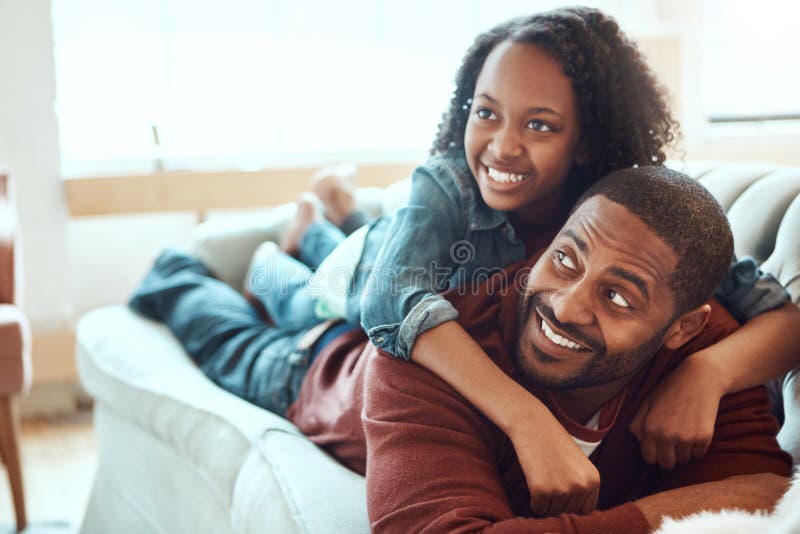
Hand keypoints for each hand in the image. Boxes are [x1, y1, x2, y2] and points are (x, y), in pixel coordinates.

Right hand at [508, 416, 599, 515]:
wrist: (532, 424)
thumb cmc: (553, 441)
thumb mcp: (577, 463)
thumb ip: (581, 486)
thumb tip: (576, 513)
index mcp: (593, 479)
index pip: (586, 511)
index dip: (573, 507)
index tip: (562, 501)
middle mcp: (581, 486)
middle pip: (569, 512)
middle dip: (558, 504)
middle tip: (548, 484)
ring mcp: (562, 489)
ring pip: (552, 512)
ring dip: (545, 502)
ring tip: (542, 478)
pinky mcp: (541, 489)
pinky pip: (538, 509)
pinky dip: (534, 501)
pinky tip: (534, 481)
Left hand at [629, 352, 725, 469]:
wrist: (699, 378)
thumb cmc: (670, 390)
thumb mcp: (647, 403)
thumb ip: (637, 425)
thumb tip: (638, 443)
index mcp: (648, 428)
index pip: (649, 458)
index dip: (654, 454)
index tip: (659, 447)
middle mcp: (665, 436)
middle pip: (666, 464)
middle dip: (669, 457)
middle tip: (673, 443)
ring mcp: (685, 438)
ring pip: (684, 460)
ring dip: (684, 451)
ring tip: (685, 431)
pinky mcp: (703, 438)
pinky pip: (699, 455)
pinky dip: (698, 447)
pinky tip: (696, 429)